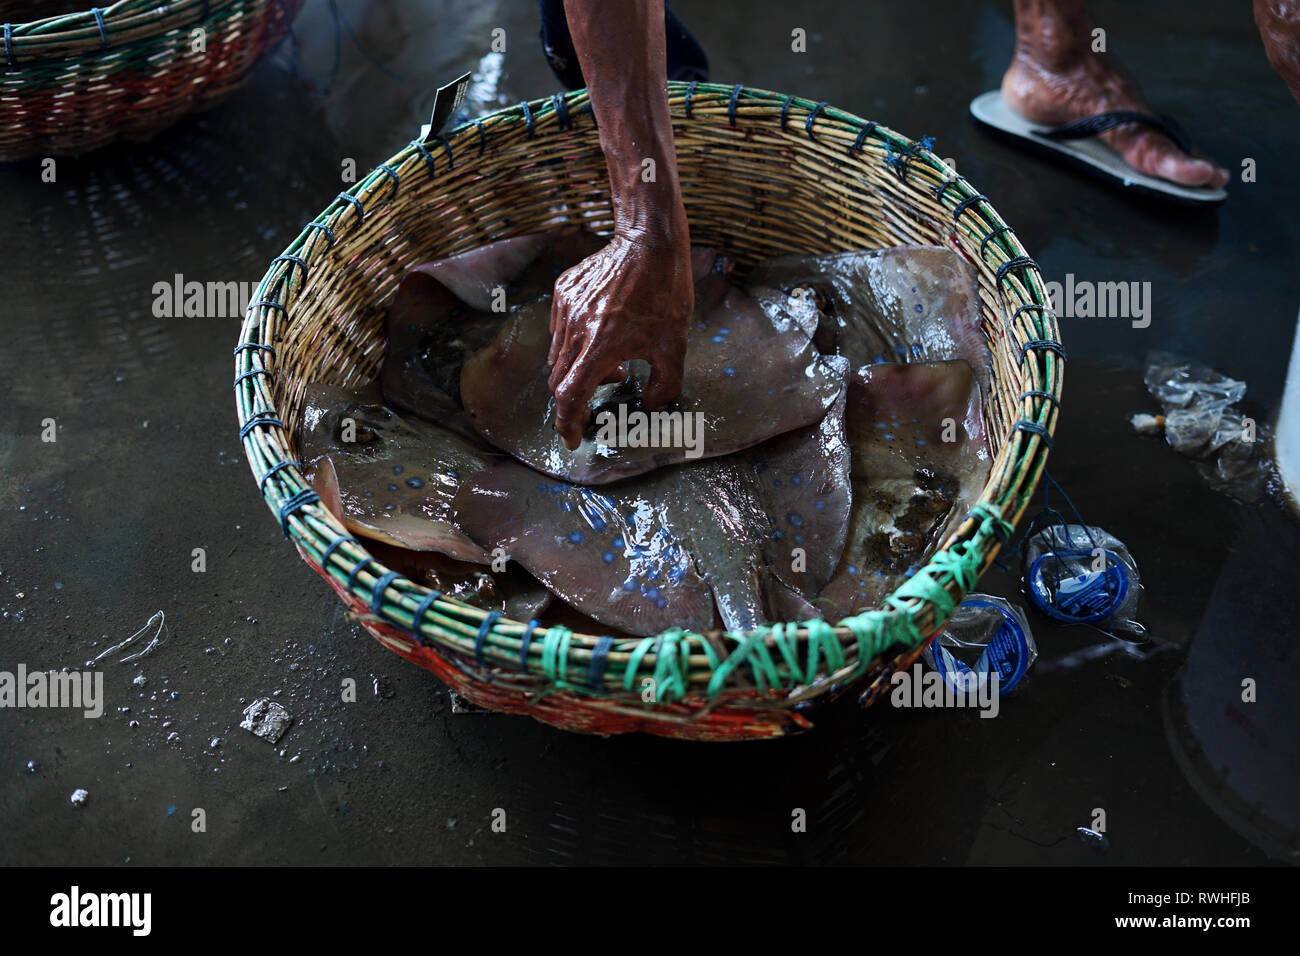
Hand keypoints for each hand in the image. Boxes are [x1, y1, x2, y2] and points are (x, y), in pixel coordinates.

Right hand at [547, 232, 692, 449]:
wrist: (649, 242)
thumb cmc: (665, 293)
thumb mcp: (675, 345)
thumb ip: (664, 384)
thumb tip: (650, 404)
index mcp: (601, 347)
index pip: (570, 397)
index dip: (568, 423)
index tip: (572, 438)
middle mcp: (576, 330)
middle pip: (560, 380)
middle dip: (577, 397)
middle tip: (603, 393)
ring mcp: (566, 310)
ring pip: (559, 355)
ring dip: (579, 367)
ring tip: (613, 357)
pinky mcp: (563, 293)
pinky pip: (560, 329)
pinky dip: (575, 341)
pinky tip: (603, 330)